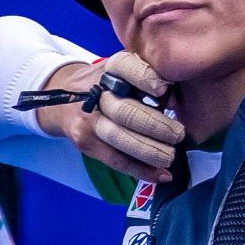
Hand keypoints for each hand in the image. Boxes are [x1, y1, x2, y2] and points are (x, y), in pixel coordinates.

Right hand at [38, 52, 185, 182]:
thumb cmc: (111, 83)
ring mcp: (89, 119)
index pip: (125, 68)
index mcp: (111, 68)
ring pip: (119, 138)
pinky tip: (162, 176)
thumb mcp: (127, 70)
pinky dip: (141, 170)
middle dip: (155, 125)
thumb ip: (151, 76)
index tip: (163, 90)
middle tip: (179, 134)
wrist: (64, 98)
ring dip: (149, 151)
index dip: (144, 78)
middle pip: (125, 111)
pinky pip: (116, 160)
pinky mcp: (86, 143)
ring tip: (171, 156)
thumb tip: (175, 98)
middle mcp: (95, 92)